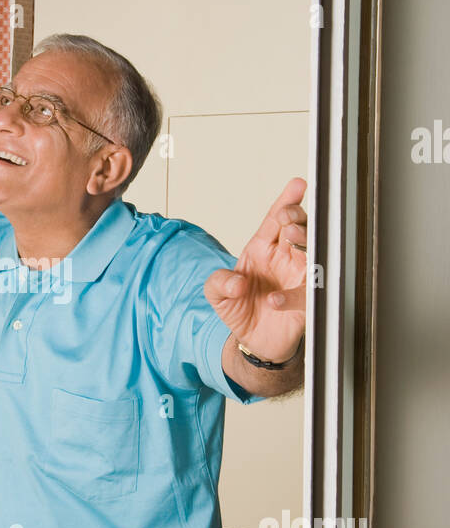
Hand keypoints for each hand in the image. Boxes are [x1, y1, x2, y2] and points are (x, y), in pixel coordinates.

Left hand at [203, 177, 306, 363]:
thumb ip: (218, 282)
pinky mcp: (305, 304)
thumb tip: (236, 282)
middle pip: (297, 230)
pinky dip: (290, 296)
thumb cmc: (240, 308)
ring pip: (311, 254)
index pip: (276, 219)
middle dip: (295, 218)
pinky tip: (273, 299)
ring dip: (304, 243)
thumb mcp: (216, 293)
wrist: (253, 341)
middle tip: (288, 219)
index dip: (287, 201)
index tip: (298, 186)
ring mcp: (297, 279)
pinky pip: (304, 296)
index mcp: (264, 248)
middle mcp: (285, 259)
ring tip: (291, 239)